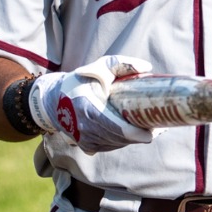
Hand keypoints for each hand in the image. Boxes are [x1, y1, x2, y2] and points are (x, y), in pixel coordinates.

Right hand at [27, 55, 155, 154]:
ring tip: (149, 128)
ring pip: (118, 144)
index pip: (120, 128)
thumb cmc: (80, 81)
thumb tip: (147, 67)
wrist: (53, 100)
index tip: (155, 128)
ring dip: (133, 139)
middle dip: (141, 134)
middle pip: (122, 138)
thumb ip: (121, 64)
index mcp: (90, 110)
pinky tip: (132, 133)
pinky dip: (123, 141)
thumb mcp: (99, 67)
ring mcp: (87, 140)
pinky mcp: (88, 146)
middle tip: (158, 125)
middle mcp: (87, 129)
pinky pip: (111, 146)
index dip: (140, 132)